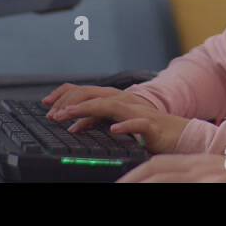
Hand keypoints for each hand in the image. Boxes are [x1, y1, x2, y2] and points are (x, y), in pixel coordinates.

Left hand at [52, 96, 189, 153]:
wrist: (179, 134)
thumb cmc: (148, 129)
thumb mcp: (116, 122)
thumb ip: (97, 121)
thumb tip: (74, 126)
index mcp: (116, 99)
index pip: (86, 90)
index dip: (65, 93)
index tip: (46, 103)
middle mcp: (124, 100)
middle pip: (93, 94)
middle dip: (71, 102)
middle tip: (53, 114)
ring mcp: (137, 110)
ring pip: (110, 105)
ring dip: (88, 110)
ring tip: (71, 116)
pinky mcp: (151, 124)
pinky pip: (136, 123)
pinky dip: (124, 126)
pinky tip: (113, 130)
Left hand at [118, 153, 225, 182]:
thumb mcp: (215, 175)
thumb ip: (195, 177)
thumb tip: (173, 180)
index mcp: (196, 162)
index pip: (158, 164)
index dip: (136, 173)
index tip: (121, 182)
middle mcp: (200, 165)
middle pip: (158, 168)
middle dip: (134, 178)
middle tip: (117, 185)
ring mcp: (210, 173)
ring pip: (170, 177)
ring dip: (149, 183)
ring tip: (129, 186)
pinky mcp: (221, 180)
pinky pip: (193, 184)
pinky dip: (174, 185)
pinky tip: (160, 188)